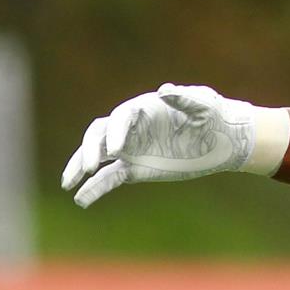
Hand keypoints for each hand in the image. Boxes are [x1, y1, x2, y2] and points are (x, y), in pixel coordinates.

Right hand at [60, 84, 289, 207]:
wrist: (221, 139)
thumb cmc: (214, 115)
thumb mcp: (205, 105)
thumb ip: (186, 98)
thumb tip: (164, 89)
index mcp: (144, 108)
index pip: (120, 117)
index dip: (115, 132)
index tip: (115, 151)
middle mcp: (131, 127)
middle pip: (100, 135)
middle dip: (90, 149)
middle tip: (89, 167)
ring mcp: (131, 149)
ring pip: (98, 157)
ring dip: (81, 167)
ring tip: (68, 184)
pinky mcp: (134, 168)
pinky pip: (110, 178)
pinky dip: (95, 188)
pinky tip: (81, 200)